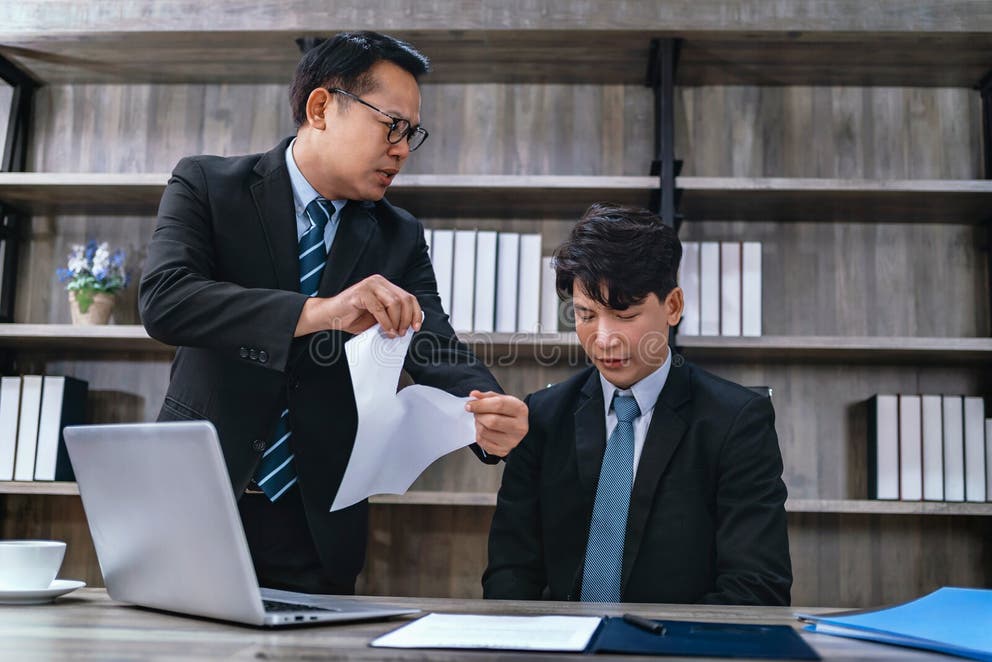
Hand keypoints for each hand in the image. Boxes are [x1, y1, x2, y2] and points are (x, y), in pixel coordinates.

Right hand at [296, 275, 422, 336]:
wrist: (330, 316)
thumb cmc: (353, 317)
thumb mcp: (379, 318)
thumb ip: (392, 317)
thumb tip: (409, 326)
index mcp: (385, 286)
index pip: (408, 297)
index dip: (415, 313)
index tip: (416, 327)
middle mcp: (379, 282)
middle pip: (404, 299)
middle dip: (406, 319)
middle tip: (402, 333)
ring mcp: (369, 285)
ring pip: (394, 303)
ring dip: (396, 322)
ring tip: (393, 333)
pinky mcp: (361, 292)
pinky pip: (379, 309)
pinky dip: (385, 323)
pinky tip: (385, 331)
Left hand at [464, 391, 527, 456]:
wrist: (516, 426)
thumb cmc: (507, 411)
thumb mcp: (501, 399)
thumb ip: (486, 396)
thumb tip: (473, 395)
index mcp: (520, 410)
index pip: (499, 405)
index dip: (481, 404)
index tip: (469, 405)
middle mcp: (520, 427)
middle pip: (492, 421)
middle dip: (479, 415)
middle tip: (476, 413)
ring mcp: (512, 441)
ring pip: (485, 432)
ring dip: (478, 424)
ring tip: (481, 420)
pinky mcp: (504, 451)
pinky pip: (482, 442)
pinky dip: (478, 435)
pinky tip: (483, 429)